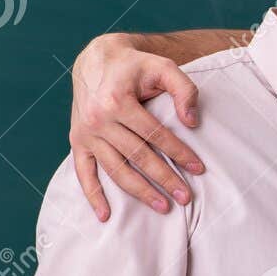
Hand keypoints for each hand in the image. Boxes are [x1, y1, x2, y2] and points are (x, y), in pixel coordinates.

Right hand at [70, 33, 204, 219]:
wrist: (97, 60)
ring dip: (139, 191)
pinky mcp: (78, 141)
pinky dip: (93, 196)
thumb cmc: (136, 66)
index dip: (179, 152)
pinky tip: (106, 216)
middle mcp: (99, 119)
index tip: (198, 168)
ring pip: (115, 169)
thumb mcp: (163, 67)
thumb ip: (183, 90)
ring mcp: (86, 133)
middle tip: (185, 198)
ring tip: (163, 207)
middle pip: (137, 156)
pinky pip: (83, 173)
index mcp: (118, 100)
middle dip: (164, 179)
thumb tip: (191, 123)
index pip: (155, 134)